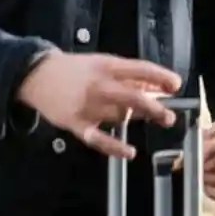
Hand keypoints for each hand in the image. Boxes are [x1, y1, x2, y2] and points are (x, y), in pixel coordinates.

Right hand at [16, 50, 181, 158]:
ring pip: (120, 116)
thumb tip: (158, 86)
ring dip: (137, 117)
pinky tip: (130, 152)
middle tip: (169, 116)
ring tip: (155, 119)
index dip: (161, 77)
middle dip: (154, 107)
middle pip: (133, 97)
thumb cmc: (76, 69)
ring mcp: (88, 106)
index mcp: (108, 66)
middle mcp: (100, 85)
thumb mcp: (103, 63)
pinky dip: (114, 147)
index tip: (176, 85)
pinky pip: (98, 139)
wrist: (37, 75)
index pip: (140, 70)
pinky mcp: (76, 124)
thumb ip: (129, 76)